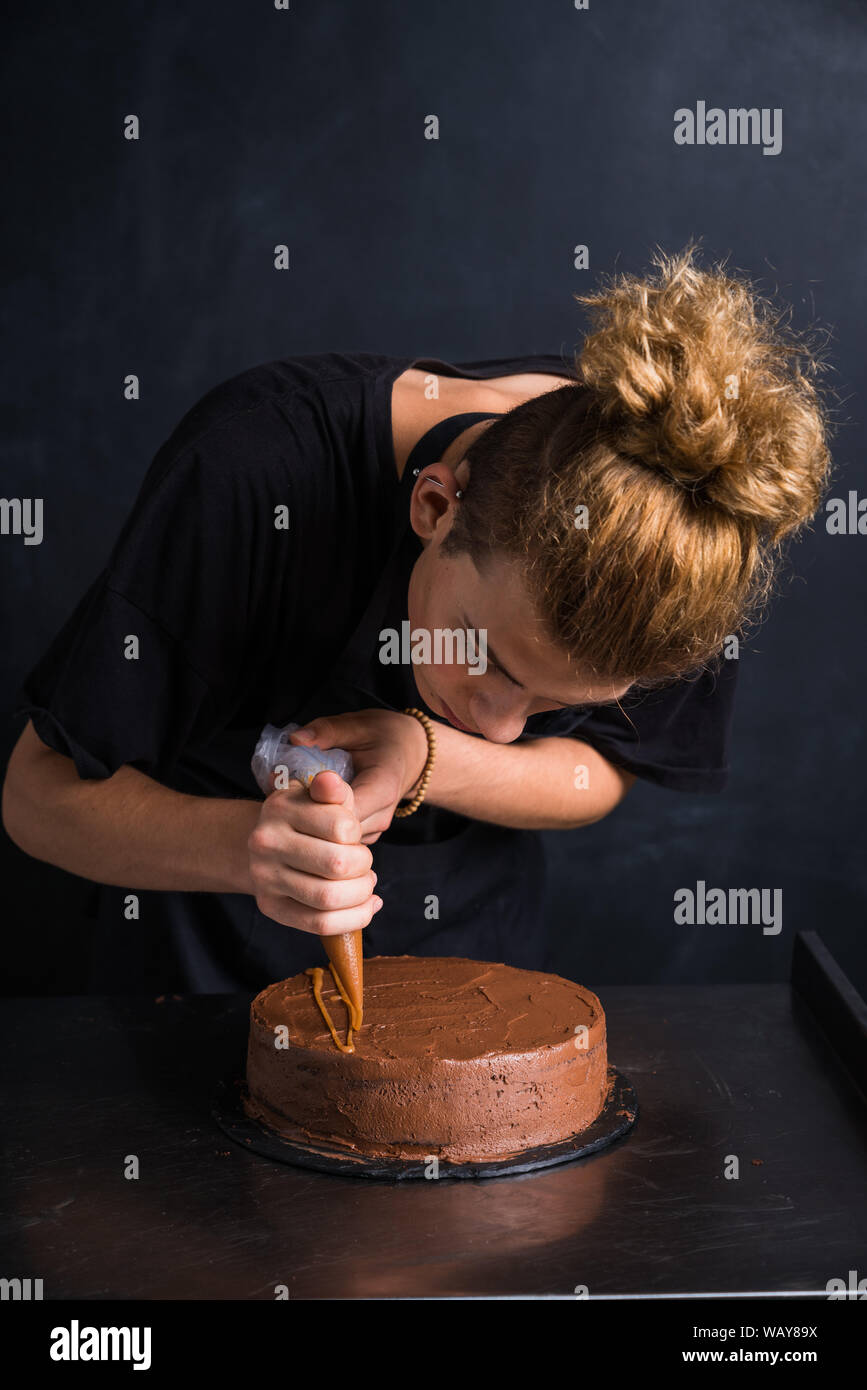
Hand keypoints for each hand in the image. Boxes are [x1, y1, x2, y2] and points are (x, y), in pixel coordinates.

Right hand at [247, 769, 382, 934]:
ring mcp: (264, 877)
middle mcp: (265, 842)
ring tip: (366, 884)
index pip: (341, 827)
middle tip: (365, 863)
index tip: (355, 835)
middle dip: (364, 866)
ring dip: (360, 894)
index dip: (359, 834)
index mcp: (280, 808)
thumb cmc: (307, 819)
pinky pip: (319, 924)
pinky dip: (353, 919)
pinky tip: (367, 906)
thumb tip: (330, 782)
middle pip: (337, 864)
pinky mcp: (270, 907)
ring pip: (329, 898)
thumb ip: (333, 791)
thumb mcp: (319, 798)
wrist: (268, 844)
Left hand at [288, 710, 428, 843]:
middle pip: (336, 830)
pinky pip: (336, 839)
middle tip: (288, 788)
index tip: (298, 781)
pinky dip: (319, 825)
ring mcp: (372, 830)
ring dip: (312, 820)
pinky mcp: (363, 836)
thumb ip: (328, 730)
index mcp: (382, 788)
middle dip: (308, 811)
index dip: (317, 800)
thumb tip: (296, 738)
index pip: (344, 810)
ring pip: (333, 839)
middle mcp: (380, 816)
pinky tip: (309, 805)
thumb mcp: (358, 725)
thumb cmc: (385, 737)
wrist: (412, 755)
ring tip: (297, 795)